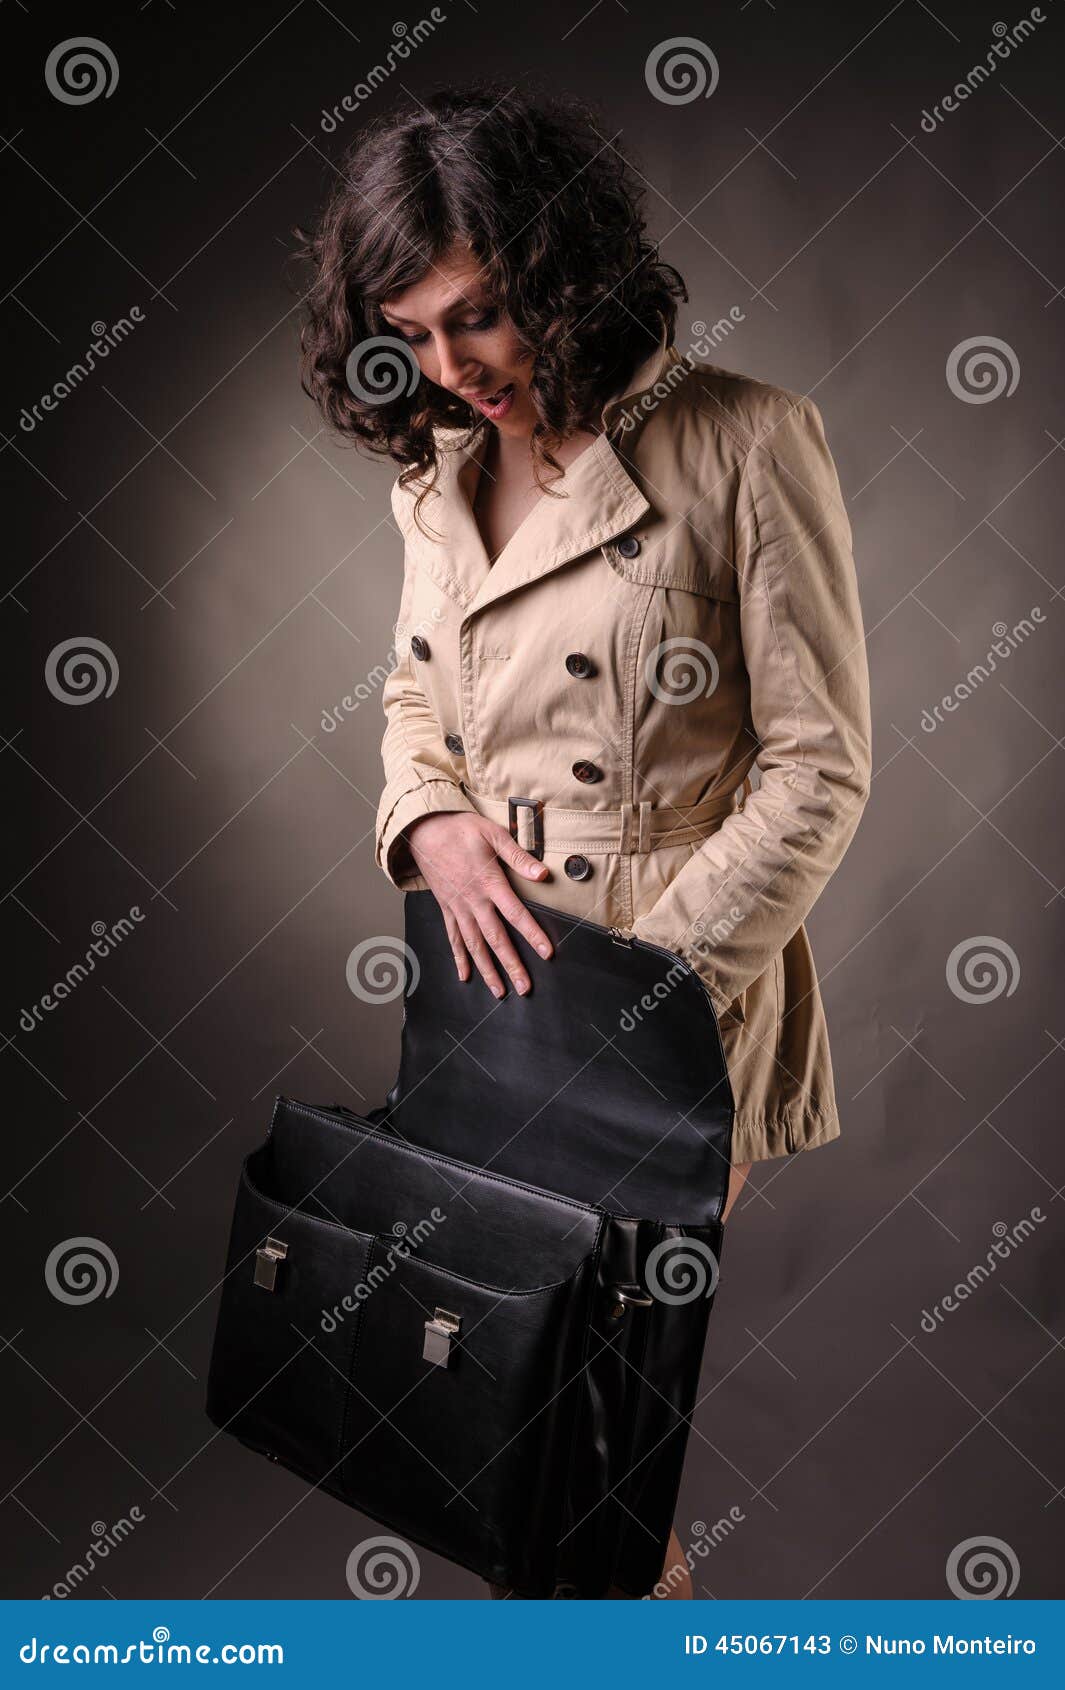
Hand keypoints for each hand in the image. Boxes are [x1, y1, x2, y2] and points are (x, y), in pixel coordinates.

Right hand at [402, 811, 553, 996]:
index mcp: (489, 883)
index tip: (546, 953)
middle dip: (511, 965)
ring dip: (487, 970)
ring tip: (499, 992)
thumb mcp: (493, 834)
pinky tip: (465, 976)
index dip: (533, 934)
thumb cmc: (461, 829)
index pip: (516, 914)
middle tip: (524, 987)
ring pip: (474, 945)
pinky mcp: (446, 908)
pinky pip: (453, 938)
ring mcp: (458, 907)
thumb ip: (518, 856)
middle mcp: (473, 901)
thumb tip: (543, 872)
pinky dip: (459, 958)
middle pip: (495, 939)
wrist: (425, 830)